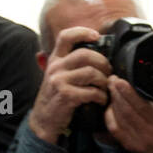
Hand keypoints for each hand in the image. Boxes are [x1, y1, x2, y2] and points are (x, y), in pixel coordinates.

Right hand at [27, 26, 111, 142]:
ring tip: (105, 88)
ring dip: (104, 81)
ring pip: (91, 72)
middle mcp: (55, 67)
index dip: (82, 32)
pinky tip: (101, 100)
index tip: (97, 36)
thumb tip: (96, 52)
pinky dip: (101, 96)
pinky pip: (91, 91)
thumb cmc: (56, 97)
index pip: (65, 37)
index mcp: (55, 60)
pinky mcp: (66, 96)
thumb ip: (71, 64)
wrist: (43, 120)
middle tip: (109, 72)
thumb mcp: (58, 76)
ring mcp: (59, 81)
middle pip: (85, 54)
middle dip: (103, 63)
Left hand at [104, 77, 152, 152]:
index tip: (120, 80)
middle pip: (126, 111)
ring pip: (118, 118)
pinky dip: (110, 114)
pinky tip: (111, 104)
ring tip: (111, 88)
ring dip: (112, 101)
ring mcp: (136, 141)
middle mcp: (148, 134)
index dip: (128, 93)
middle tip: (112, 79)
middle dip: (116, 93)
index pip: (142, 106)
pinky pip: (114, 128)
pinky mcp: (128, 145)